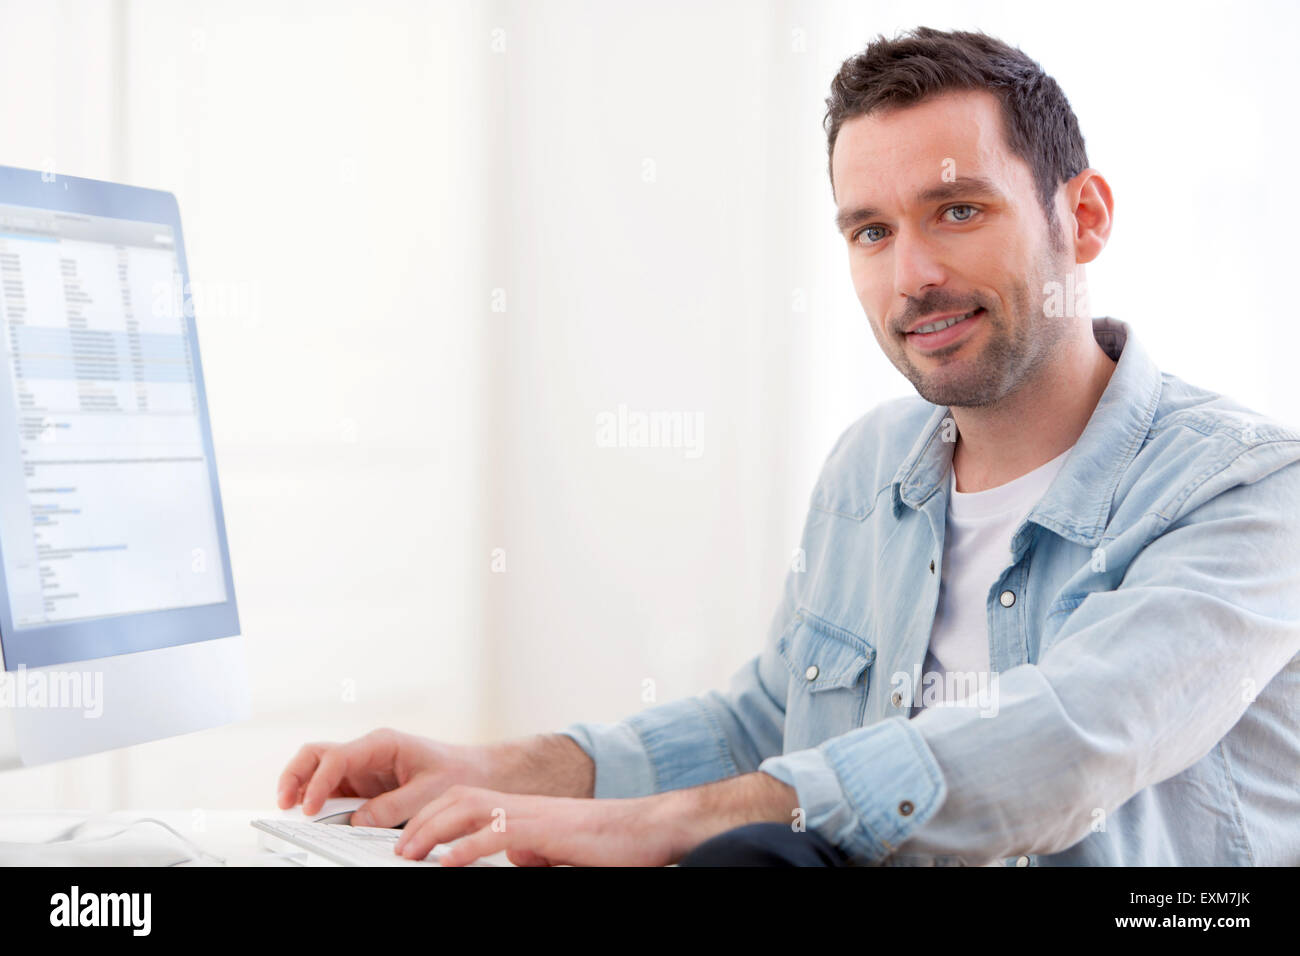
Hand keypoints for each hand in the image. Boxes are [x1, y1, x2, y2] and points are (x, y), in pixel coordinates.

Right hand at [276, 728, 491, 827]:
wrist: (473, 772)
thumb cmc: (455, 773)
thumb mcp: (428, 793)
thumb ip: (393, 807)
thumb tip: (358, 822)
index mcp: (382, 744)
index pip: (337, 757)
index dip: (318, 782)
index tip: (310, 808)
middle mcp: (366, 752)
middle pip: (316, 755)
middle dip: (295, 776)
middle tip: (284, 804)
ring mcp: (361, 769)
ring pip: (317, 771)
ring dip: (301, 790)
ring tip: (291, 814)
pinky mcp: (362, 786)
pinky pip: (331, 791)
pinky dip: (317, 803)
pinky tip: (312, 819)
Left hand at [394, 786, 682, 866]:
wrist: (644, 831)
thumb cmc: (606, 843)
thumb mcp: (556, 850)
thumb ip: (531, 849)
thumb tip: (514, 859)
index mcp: (520, 809)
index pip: (465, 800)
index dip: (432, 815)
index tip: (408, 838)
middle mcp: (521, 805)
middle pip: (457, 797)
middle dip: (421, 818)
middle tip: (397, 845)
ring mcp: (532, 814)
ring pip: (469, 807)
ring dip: (433, 828)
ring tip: (409, 851)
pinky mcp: (546, 829)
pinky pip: (499, 833)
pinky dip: (468, 846)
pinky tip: (449, 861)